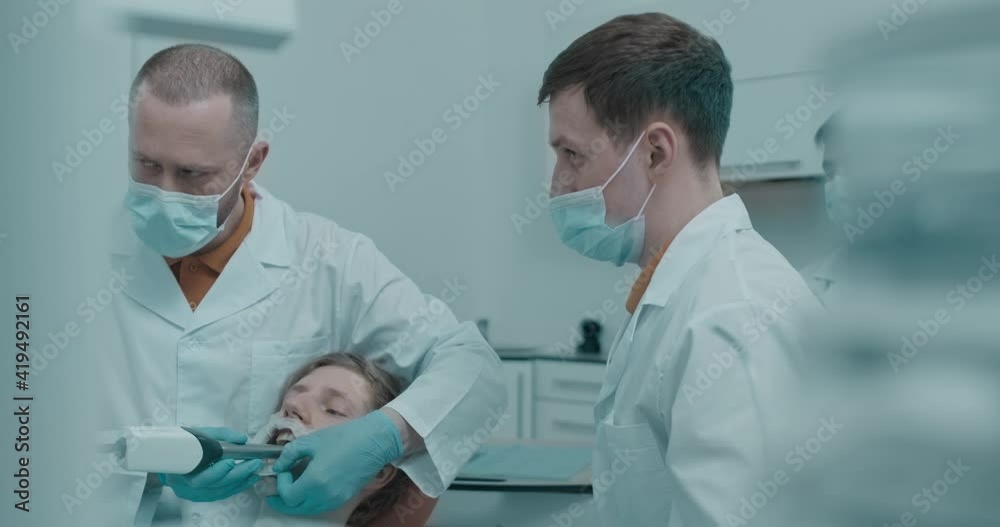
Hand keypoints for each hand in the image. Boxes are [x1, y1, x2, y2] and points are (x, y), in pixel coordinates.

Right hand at [158, 427, 262, 501]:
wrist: (169, 458)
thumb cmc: (185, 444)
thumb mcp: (201, 433)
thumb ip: (222, 435)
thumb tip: (242, 439)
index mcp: (181, 469)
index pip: (199, 475)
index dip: (216, 471)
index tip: (231, 461)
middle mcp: (185, 485)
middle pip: (214, 484)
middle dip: (238, 474)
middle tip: (255, 463)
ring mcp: (193, 493)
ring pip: (220, 491)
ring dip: (241, 481)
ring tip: (255, 471)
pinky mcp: (200, 497)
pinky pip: (221, 494)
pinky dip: (236, 487)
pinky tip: (248, 479)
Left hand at [266, 410, 403, 514]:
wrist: (373, 442)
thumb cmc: (343, 437)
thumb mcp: (311, 441)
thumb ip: (289, 454)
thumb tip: (278, 466)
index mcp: (315, 481)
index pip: (287, 496)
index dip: (280, 485)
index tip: (283, 470)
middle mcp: (324, 496)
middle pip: (295, 508)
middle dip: (282, 499)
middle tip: (277, 488)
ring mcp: (336, 500)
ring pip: (308, 509)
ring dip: (297, 501)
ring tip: (293, 486)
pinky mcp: (345, 498)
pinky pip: (321, 506)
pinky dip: (311, 500)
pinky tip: (310, 486)